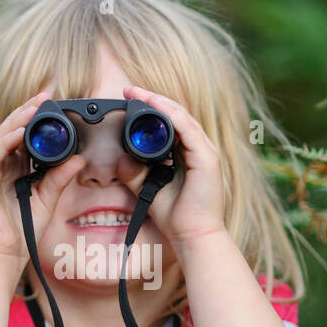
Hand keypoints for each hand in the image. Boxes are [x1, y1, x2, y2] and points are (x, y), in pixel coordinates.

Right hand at [0, 90, 87, 277]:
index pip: (22, 138)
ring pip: (0, 138)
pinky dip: (5, 141)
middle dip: (26, 112)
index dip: (35, 120)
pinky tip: (18, 131)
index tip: (53, 106)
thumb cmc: (21, 232)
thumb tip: (80, 159)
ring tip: (33, 106)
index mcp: (11, 170)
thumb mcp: (47, 199)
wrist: (2, 255)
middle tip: (44, 95)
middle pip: (10, 132)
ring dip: (16, 120)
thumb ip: (60, 178)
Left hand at [121, 84, 225, 249]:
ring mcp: (205, 152)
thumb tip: (120, 160)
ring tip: (137, 93)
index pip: (171, 123)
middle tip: (129, 90)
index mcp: (188, 154)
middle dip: (152, 100)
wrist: (192, 236)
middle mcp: (199, 149)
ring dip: (158, 102)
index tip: (128, 100)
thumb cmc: (176, 216)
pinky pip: (188, 129)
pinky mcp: (206, 158)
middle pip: (176, 115)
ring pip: (182, 117)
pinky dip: (170, 115)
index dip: (151, 109)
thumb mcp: (148, 188)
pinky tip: (155, 105)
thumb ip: (135, 173)